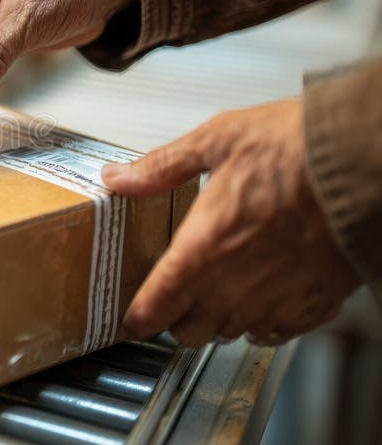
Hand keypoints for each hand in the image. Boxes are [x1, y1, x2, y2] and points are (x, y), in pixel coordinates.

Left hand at [102, 100, 360, 346]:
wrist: (365, 160)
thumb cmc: (298, 147)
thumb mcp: (217, 140)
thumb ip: (161, 167)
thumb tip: (118, 177)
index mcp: (205, 246)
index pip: (159, 303)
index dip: (138, 318)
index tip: (131, 320)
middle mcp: (237, 283)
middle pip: (191, 330)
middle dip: (176, 320)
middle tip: (173, 302)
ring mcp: (279, 298)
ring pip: (232, 334)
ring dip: (218, 321)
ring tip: (215, 298)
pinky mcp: (317, 303)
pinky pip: (279, 334)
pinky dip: (263, 325)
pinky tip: (261, 301)